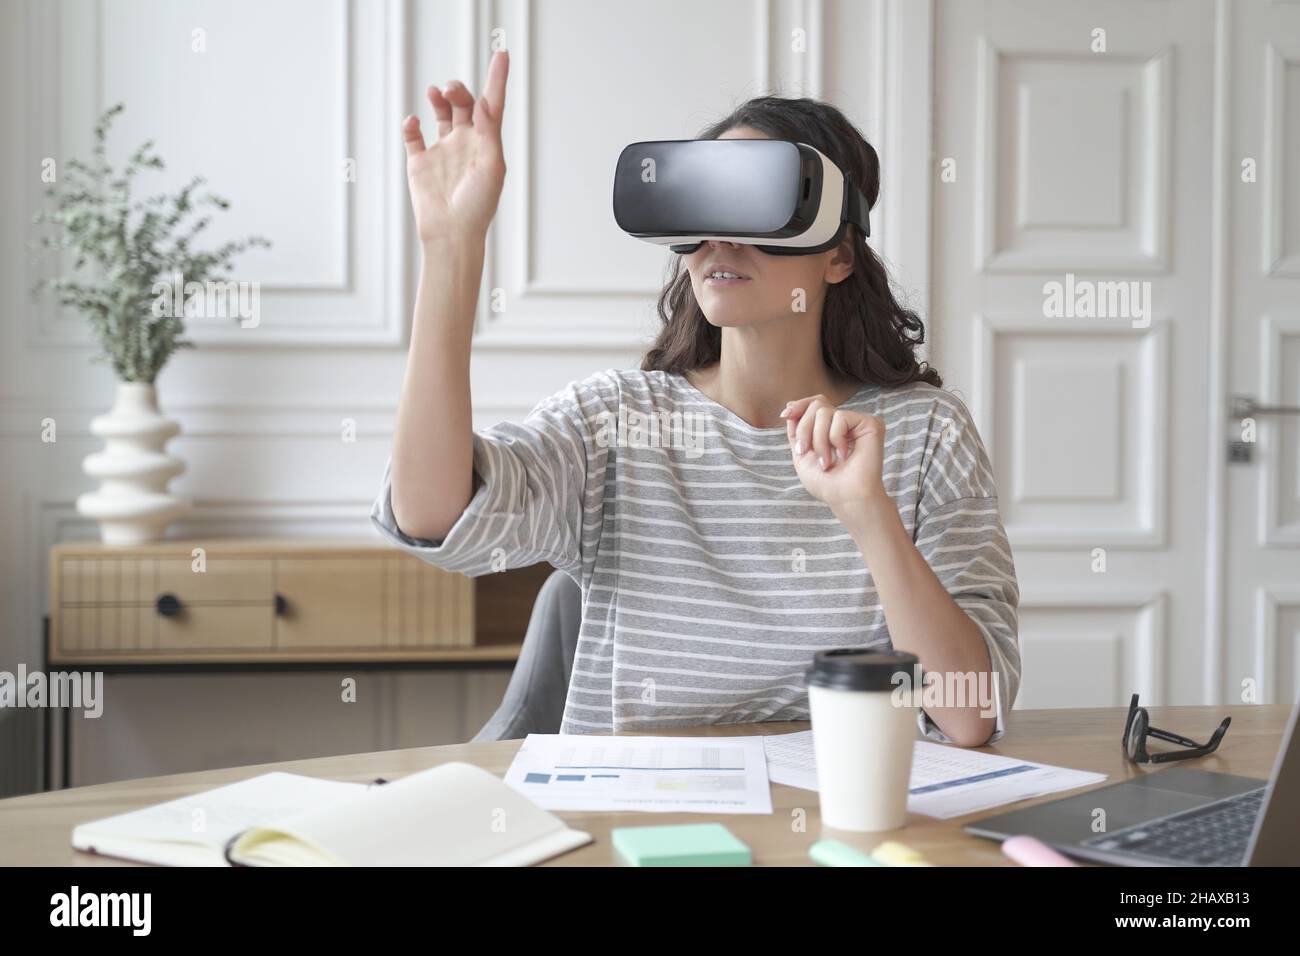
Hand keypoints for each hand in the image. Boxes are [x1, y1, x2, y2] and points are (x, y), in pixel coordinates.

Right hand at [403, 49, 509, 244]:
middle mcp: (465, 144)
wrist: (451, 234)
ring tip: (435, 92)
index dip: (497, 80)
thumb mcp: (492, 167)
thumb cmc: (478, 206)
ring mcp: (442, 152)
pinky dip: (410, 124)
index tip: (502, 54)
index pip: (492, 105)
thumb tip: (483, 103)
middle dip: (458, 90)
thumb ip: (489, 132)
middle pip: (464, 104)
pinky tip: (413, 121)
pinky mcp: (420, 163)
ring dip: (438, 98)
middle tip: (450, 89)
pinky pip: (413, 136)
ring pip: (440, 114)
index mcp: (486, 144)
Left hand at [782, 394, 888, 514]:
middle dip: (805, 429)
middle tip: (807, 453)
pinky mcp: (871, 423)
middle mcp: (846, 422)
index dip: (799, 405)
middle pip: (817, 404)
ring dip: (819, 440)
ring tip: (827, 461)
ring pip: (825, 412)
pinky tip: (844, 456)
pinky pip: (840, 418)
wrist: (845, 498)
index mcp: (831, 427)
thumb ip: (797, 429)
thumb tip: (790, 404)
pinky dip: (835, 439)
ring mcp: (858, 422)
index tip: (784, 415)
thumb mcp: (801, 454)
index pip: (816, 402)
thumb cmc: (825, 483)